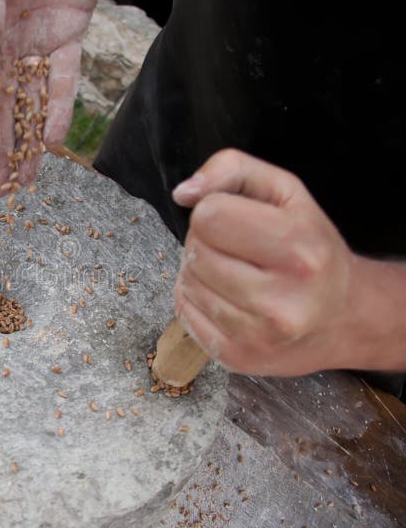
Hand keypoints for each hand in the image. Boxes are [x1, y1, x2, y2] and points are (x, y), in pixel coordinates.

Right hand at [0, 0, 97, 195]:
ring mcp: (36, 41)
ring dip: (30, 140)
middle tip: (0, 189)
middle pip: (2, 105)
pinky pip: (64, 75)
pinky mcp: (68, 33)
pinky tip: (54, 139)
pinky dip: (61, 106)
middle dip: (2, 149)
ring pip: (33, 99)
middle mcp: (4, 44)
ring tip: (26, 179)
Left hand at [171, 149, 358, 375]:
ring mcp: (257, 335)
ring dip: (199, 271)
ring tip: (235, 273)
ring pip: (186, 282)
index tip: (238, 221)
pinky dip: (196, 300)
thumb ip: (232, 169)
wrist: (343, 317)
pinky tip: (227, 298)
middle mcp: (281, 300)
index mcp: (298, 249)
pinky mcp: (236, 357)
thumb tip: (184, 192)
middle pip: (195, 250)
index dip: (214, 211)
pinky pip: (183, 312)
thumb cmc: (310, 247)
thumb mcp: (285, 192)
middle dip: (207, 242)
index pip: (208, 216)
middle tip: (239, 250)